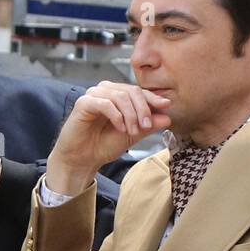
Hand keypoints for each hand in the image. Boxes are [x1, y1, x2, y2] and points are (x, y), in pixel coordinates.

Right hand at [44, 81, 170, 194]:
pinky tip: (120, 128)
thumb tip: (167, 118)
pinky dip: (116, 115)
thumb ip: (147, 126)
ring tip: (132, 130)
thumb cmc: (103, 146)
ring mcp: (94, 95)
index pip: (139, 92)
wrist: (82, 159)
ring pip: (120, 96)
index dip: (153, 98)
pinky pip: (105, 103)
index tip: (166, 105)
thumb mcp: (131, 135)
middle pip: (131, 91)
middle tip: (146, 126)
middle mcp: (106, 91)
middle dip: (142, 109)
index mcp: (118, 95)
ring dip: (130, 114)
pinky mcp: (84, 103)